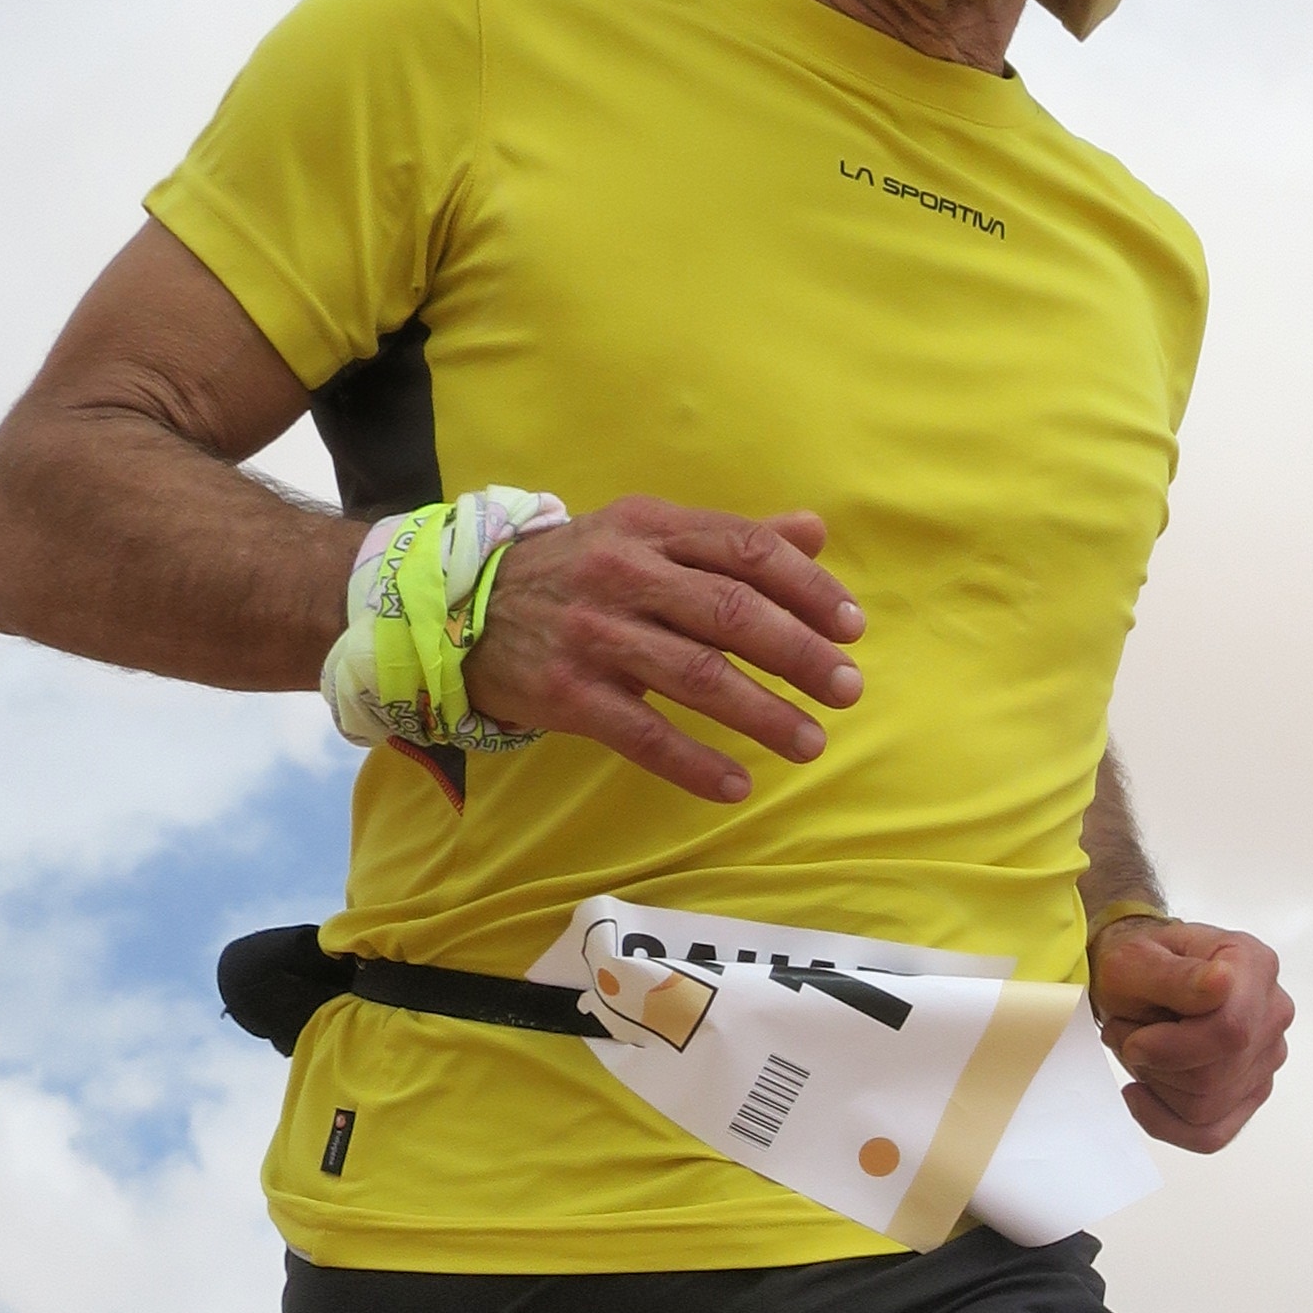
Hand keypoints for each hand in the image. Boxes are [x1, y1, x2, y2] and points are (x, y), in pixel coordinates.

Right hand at [463, 497, 863, 803]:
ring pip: (696, 675)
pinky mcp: (567, 692)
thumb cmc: (577, 572)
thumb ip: (728, 539)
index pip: (745, 549)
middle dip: (799, 653)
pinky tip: (738, 785)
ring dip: (763, 714)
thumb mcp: (645, 535)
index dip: (807, 588)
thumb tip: (815, 531)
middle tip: (848, 689)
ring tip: (811, 742)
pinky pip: (643, 734)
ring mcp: (593, 634)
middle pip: (729, 611)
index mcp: (651, 527)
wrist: (460, 608)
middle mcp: (624, 573)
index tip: (852, 627)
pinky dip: (695, 763)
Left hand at [1087, 913, 1292, 1152]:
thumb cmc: (1137, 964)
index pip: (1230, 1030)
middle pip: (1214, 1076)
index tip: (1134, 1038)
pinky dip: (1166, 1123)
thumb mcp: (1136, 960)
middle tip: (1127, 1034)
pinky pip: (1212, 1134)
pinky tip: (1144, 1095)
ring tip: (1140, 1047)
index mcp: (1253, 966)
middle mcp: (1272, 1011)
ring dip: (1156, 1086)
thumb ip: (1176, 976)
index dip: (1172, 1047)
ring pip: (1207, 1108)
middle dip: (1155, 1065)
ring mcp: (1267, 1055)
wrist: (1136, 977)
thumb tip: (1221, 982)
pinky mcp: (1251, 1091)